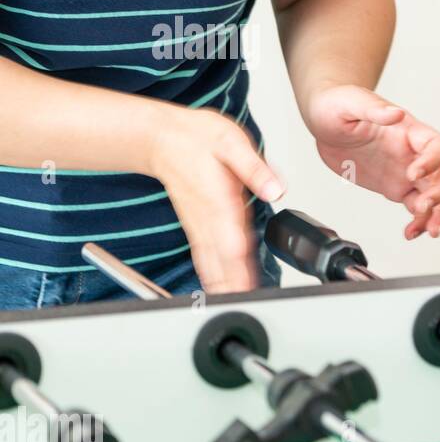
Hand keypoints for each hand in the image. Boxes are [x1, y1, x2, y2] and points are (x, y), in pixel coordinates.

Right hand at [148, 108, 285, 294]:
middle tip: (248, 303)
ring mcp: (201, 225)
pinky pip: (204, 257)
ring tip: (239, 303)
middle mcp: (209, 217)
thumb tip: (275, 189)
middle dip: (235, 283)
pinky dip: (212, 275)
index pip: (232, 236)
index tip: (247, 280)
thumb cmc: (197, 138)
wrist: (162, 139)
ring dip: (224, 284)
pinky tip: (221, 290)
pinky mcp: (198, 227)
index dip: (239, 260)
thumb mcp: (231, 141)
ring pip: (212, 261)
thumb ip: (255, 168)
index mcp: (220, 199)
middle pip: (223, 258)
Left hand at [304, 82, 439, 238]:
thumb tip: (396, 113)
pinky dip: (421, 222)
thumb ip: (373, 109)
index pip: (436, 145)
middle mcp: (413, 152)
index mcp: (408, 130)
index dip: (432, 162)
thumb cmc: (338, 104)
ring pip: (439, 194)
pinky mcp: (397, 186)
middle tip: (421, 207)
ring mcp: (408, 171)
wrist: (324, 119)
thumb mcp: (350, 102)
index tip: (413, 175)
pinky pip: (419, 206)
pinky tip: (412, 232)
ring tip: (430, 230)